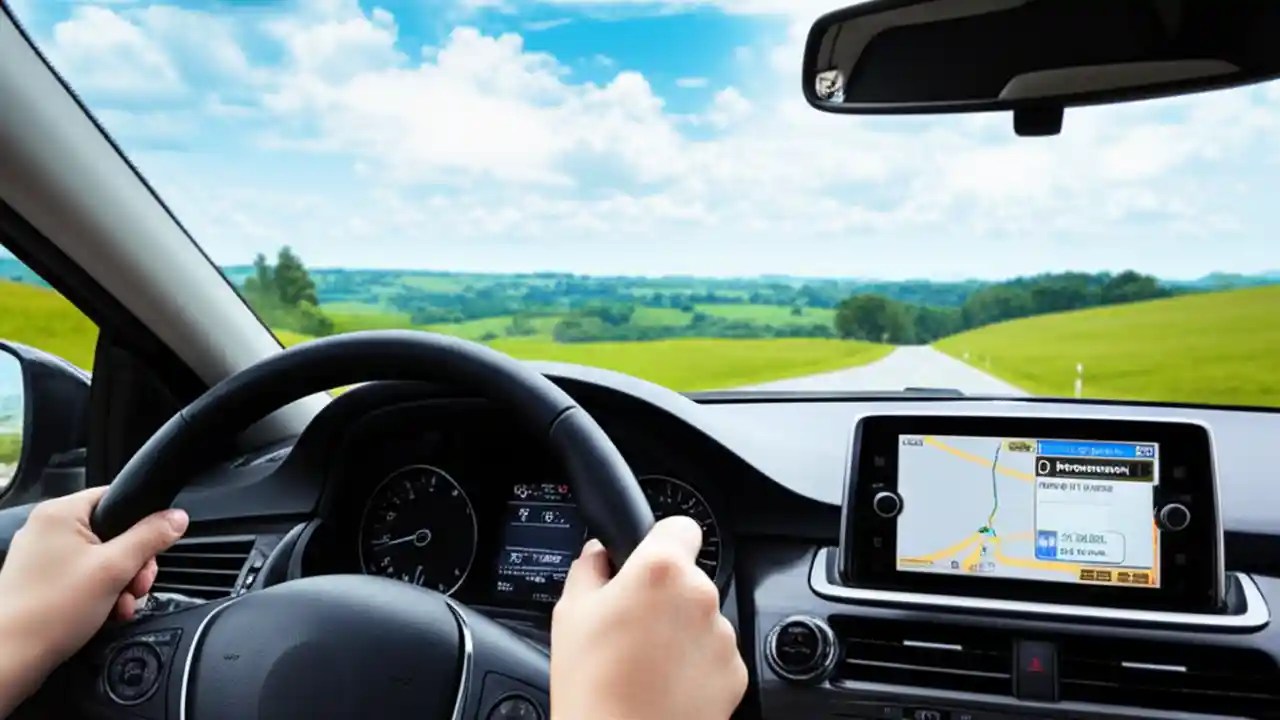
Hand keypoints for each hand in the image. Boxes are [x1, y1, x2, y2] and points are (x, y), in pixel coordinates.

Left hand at [0, 487, 187, 713]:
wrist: (10, 658)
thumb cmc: (53, 610)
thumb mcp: (115, 569)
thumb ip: (150, 537)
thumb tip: (177, 517)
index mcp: (61, 513)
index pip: (116, 498)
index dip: (142, 523)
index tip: (153, 551)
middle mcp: (47, 528)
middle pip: (113, 532)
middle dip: (134, 563)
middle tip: (138, 586)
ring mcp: (41, 556)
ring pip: (101, 558)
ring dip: (121, 583)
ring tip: (122, 605)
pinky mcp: (40, 581)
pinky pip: (83, 576)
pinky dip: (100, 593)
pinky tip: (107, 612)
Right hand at [551, 516, 746, 719]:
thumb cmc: (593, 685)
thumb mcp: (571, 613)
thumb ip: (590, 569)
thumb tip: (599, 556)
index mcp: (661, 570)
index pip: (681, 526)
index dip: (662, 540)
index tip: (649, 557)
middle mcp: (700, 596)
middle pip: (689, 578)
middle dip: (664, 595)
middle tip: (631, 626)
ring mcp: (722, 636)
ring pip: (701, 617)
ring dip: (681, 630)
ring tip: (645, 662)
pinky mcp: (734, 672)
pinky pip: (714, 654)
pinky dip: (695, 664)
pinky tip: (664, 683)